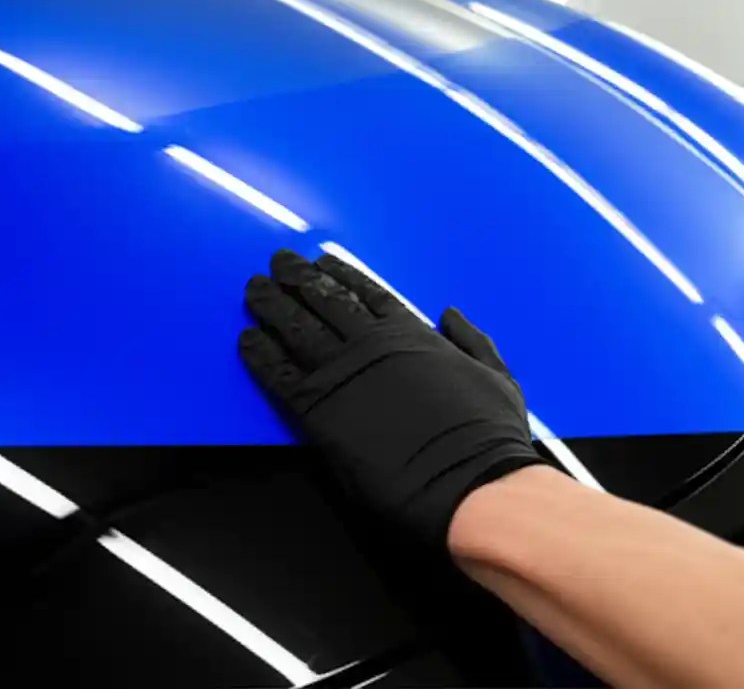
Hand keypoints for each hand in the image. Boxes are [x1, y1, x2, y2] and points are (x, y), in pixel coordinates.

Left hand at [239, 249, 545, 547]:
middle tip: (277, 264)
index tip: (321, 262)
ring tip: (254, 290)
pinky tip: (247, 341)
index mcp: (413, 334)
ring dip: (271, 306)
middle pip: (323, 301)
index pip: (367, 293)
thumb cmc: (489, 437)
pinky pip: (279, 374)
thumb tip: (450, 314)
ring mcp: (344, 375)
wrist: (470, 482)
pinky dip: (260, 355)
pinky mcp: (319, 412)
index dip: (339, 275)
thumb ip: (471, 339)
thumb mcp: (496, 375)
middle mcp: (373, 345)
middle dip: (296, 279)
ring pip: (295, 328)